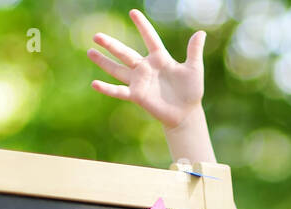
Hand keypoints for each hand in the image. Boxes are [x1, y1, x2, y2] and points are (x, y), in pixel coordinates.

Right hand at [88, 8, 205, 130]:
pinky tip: (94, 84)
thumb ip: (194, 51)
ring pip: (117, 69)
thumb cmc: (191, 91)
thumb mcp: (194, 69)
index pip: (149, 38)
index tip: (133, 12)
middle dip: (111, 44)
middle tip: (96, 35)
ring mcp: (139, 81)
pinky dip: (107, 88)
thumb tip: (200, 32)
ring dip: (104, 61)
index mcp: (160, 58)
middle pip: (125, 52)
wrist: (186, 113)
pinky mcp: (137, 95)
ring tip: (90, 52)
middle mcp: (146, 68)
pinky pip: (119, 91)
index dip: (142, 26)